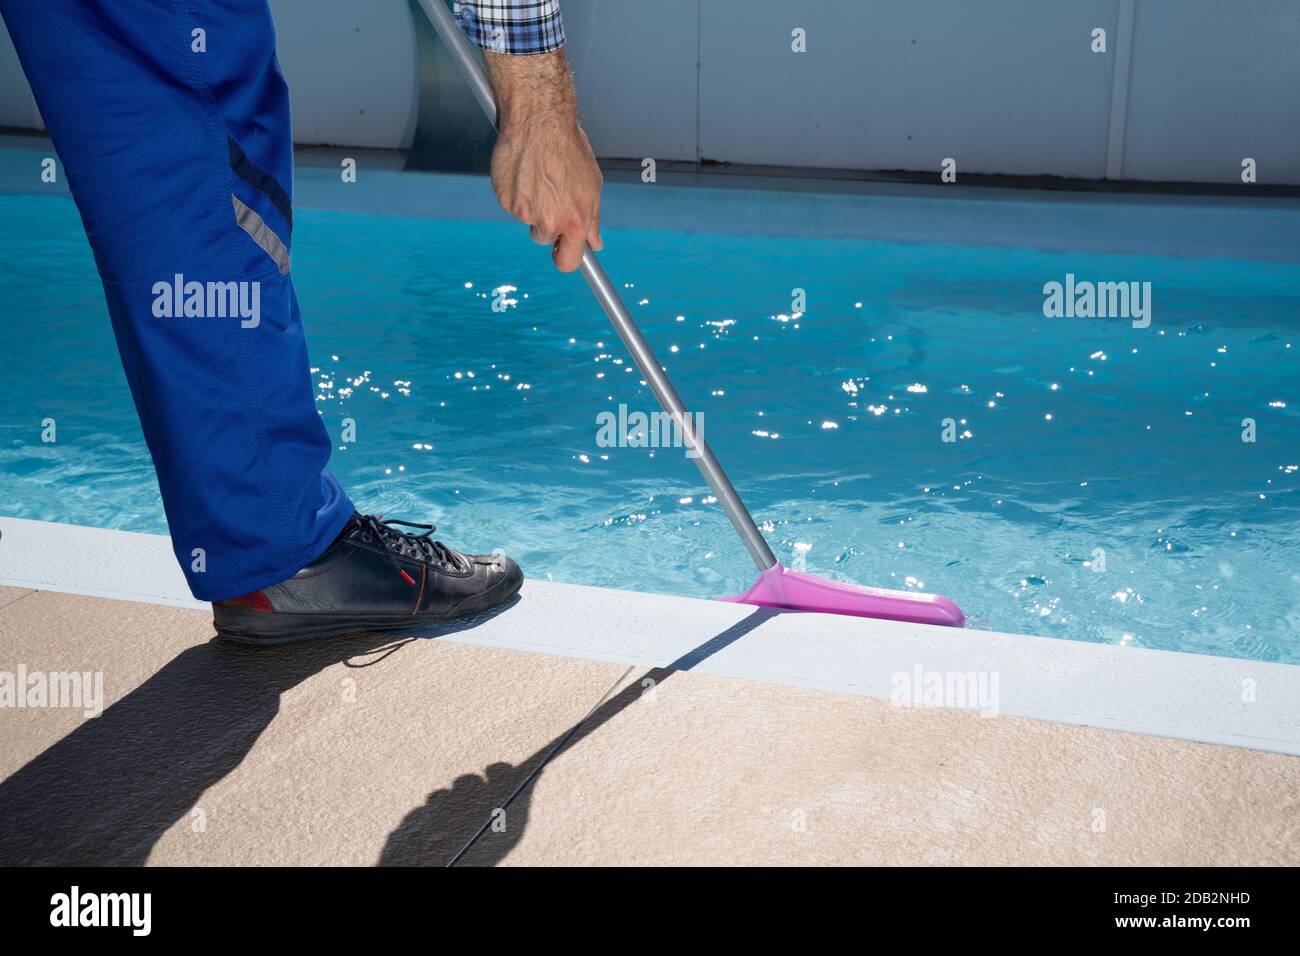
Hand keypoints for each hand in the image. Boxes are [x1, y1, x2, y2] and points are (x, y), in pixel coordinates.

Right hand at [485, 49, 602, 271]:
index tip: (562, 253)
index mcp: (575, 221)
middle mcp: (549, 221)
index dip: (564, 259)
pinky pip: (511, 203)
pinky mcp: (505, 199)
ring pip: (527, 219)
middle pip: (543, 239)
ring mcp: (524, 212)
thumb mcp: (591, 184)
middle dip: (547, 225)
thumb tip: (595, 243)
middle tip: (549, 196)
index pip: (569, 261)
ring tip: (538, 175)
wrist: (539, 120)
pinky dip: (515, 190)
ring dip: (531, 204)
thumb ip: (592, 218)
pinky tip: (524, 170)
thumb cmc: (568, 147)